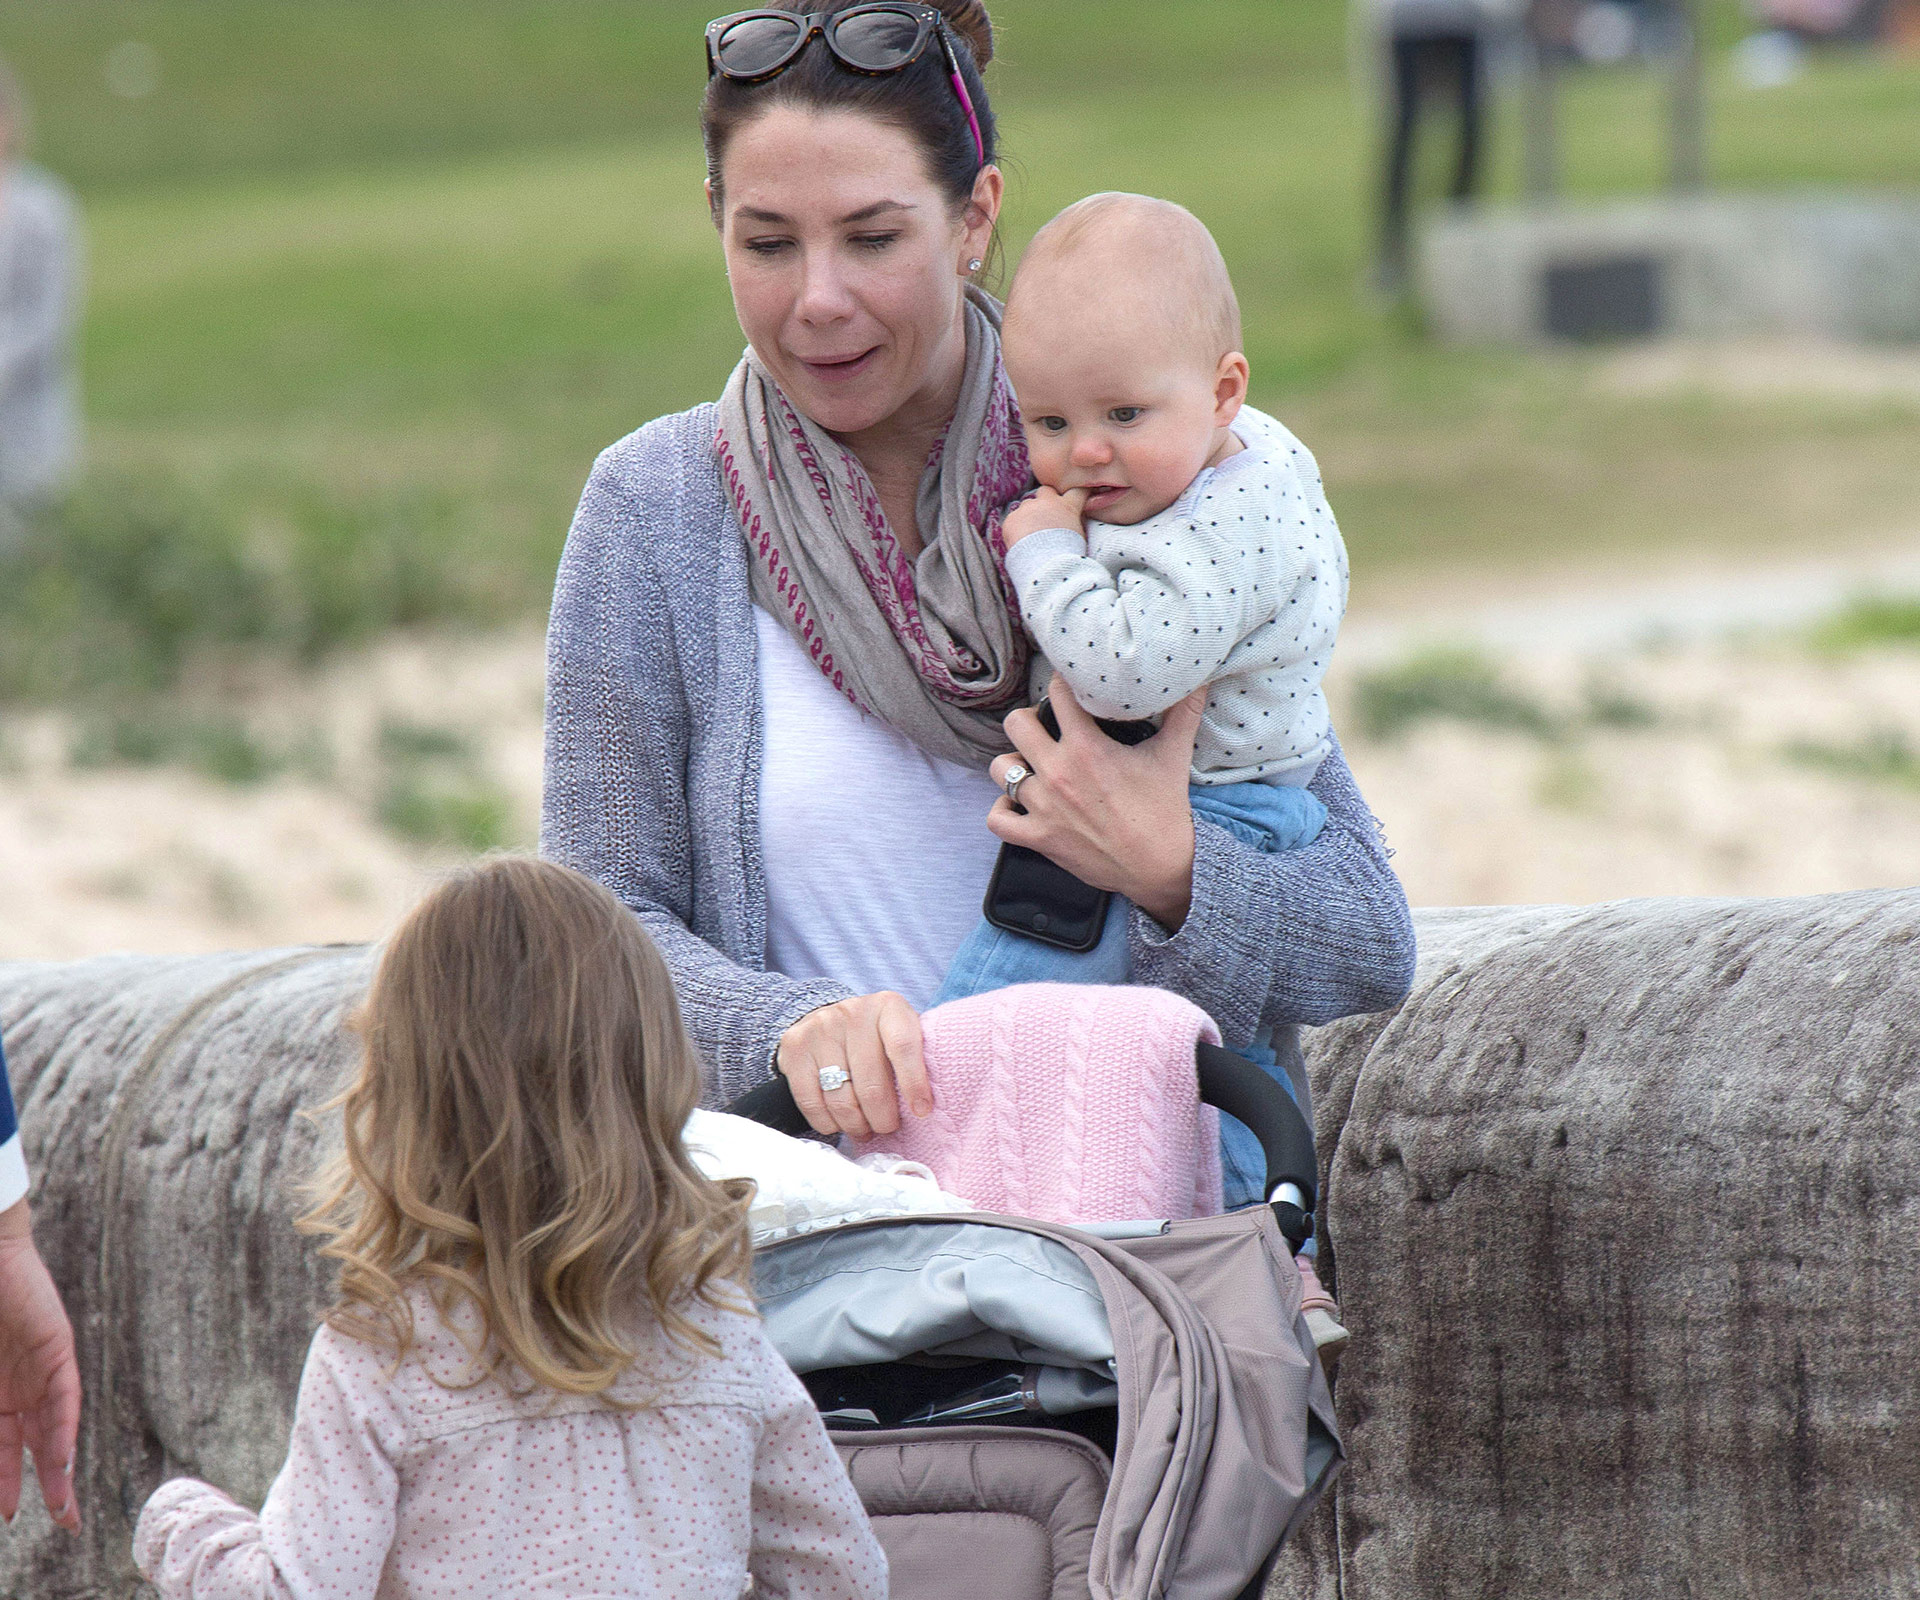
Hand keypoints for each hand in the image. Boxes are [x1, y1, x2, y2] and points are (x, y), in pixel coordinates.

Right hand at [0, 1201, 78, 1531]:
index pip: (5, 1450)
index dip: (7, 1483)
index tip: (7, 1518)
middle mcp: (22, 1388)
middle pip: (40, 1446)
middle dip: (51, 1487)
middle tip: (66, 1525)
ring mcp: (40, 1368)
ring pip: (56, 1428)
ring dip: (63, 1468)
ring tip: (67, 1506)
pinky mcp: (56, 1348)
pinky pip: (63, 1396)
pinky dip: (64, 1428)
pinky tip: (65, 1459)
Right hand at [775, 993, 932, 1140]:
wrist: (829, 1019)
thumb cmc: (877, 1037)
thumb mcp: (901, 1035)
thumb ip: (917, 1060)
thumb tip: (925, 1109)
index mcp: (888, 1007)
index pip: (903, 1046)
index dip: (914, 1083)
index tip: (921, 1111)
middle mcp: (853, 1012)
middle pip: (871, 1083)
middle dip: (882, 1118)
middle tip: (887, 1128)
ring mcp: (820, 1028)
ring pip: (841, 1098)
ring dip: (855, 1125)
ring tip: (864, 1129)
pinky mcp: (794, 1047)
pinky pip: (812, 1101)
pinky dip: (827, 1122)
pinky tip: (838, 1123)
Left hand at [989, 683, 1204, 930]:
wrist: (1161, 866)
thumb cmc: (1165, 810)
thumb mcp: (1174, 755)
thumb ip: (1183, 713)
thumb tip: (1200, 680)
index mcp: (1086, 748)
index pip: (1057, 695)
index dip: (1061, 684)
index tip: (1068, 686)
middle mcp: (1058, 773)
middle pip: (1016, 724)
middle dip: (1029, 720)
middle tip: (1045, 727)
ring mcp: (1044, 807)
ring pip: (1002, 769)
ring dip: (1013, 763)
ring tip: (1031, 764)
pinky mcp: (1039, 838)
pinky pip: (997, 819)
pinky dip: (1003, 809)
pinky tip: (1018, 802)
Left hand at [1001, 486, 1087, 547]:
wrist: (1046, 565)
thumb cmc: (1067, 555)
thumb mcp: (1079, 537)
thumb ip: (1072, 524)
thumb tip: (1067, 523)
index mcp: (1068, 507)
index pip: (1076, 491)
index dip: (1076, 494)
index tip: (1074, 499)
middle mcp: (1047, 503)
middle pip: (1045, 491)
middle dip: (1045, 500)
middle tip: (1045, 516)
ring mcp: (1027, 509)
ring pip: (1026, 506)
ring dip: (1028, 516)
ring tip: (1030, 536)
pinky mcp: (1011, 519)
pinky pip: (1012, 520)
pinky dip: (1015, 529)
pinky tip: (1020, 543)